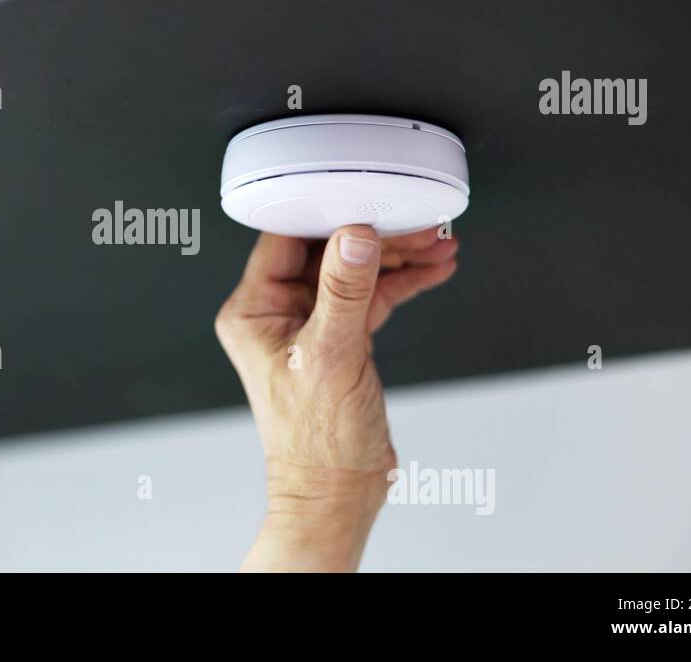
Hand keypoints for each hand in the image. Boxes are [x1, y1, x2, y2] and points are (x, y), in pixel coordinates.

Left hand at [215, 225, 458, 570]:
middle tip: (417, 224)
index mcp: (252, 310)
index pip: (287, 240)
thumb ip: (345, 291)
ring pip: (355, 271)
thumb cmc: (315, 442)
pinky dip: (402, 282)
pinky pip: (371, 297)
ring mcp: (310, 325)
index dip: (328, 215)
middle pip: (328, 250)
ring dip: (397, 257)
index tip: (365, 199)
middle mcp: (276, 313)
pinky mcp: (341, 339)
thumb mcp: (331, 355)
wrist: (338, 492)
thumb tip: (354, 237)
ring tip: (437, 244)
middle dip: (376, 236)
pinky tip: (432, 270)